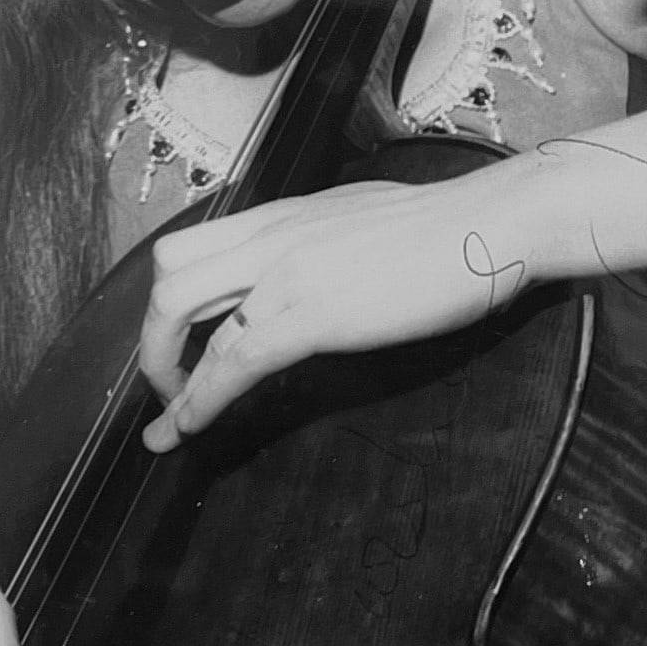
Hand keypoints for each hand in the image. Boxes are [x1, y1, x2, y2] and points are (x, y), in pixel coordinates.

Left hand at [139, 170, 531, 450]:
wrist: (492, 223)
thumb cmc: (446, 227)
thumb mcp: (358, 221)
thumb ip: (317, 245)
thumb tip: (307, 274)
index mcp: (280, 217)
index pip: (189, 249)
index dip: (166, 304)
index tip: (173, 349)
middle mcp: (269, 237)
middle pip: (168, 280)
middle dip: (154, 342)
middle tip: (169, 389)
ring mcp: (285, 272)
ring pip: (181, 314)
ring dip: (167, 376)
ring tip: (173, 420)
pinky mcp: (311, 313)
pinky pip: (232, 360)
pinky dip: (201, 400)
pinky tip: (193, 428)